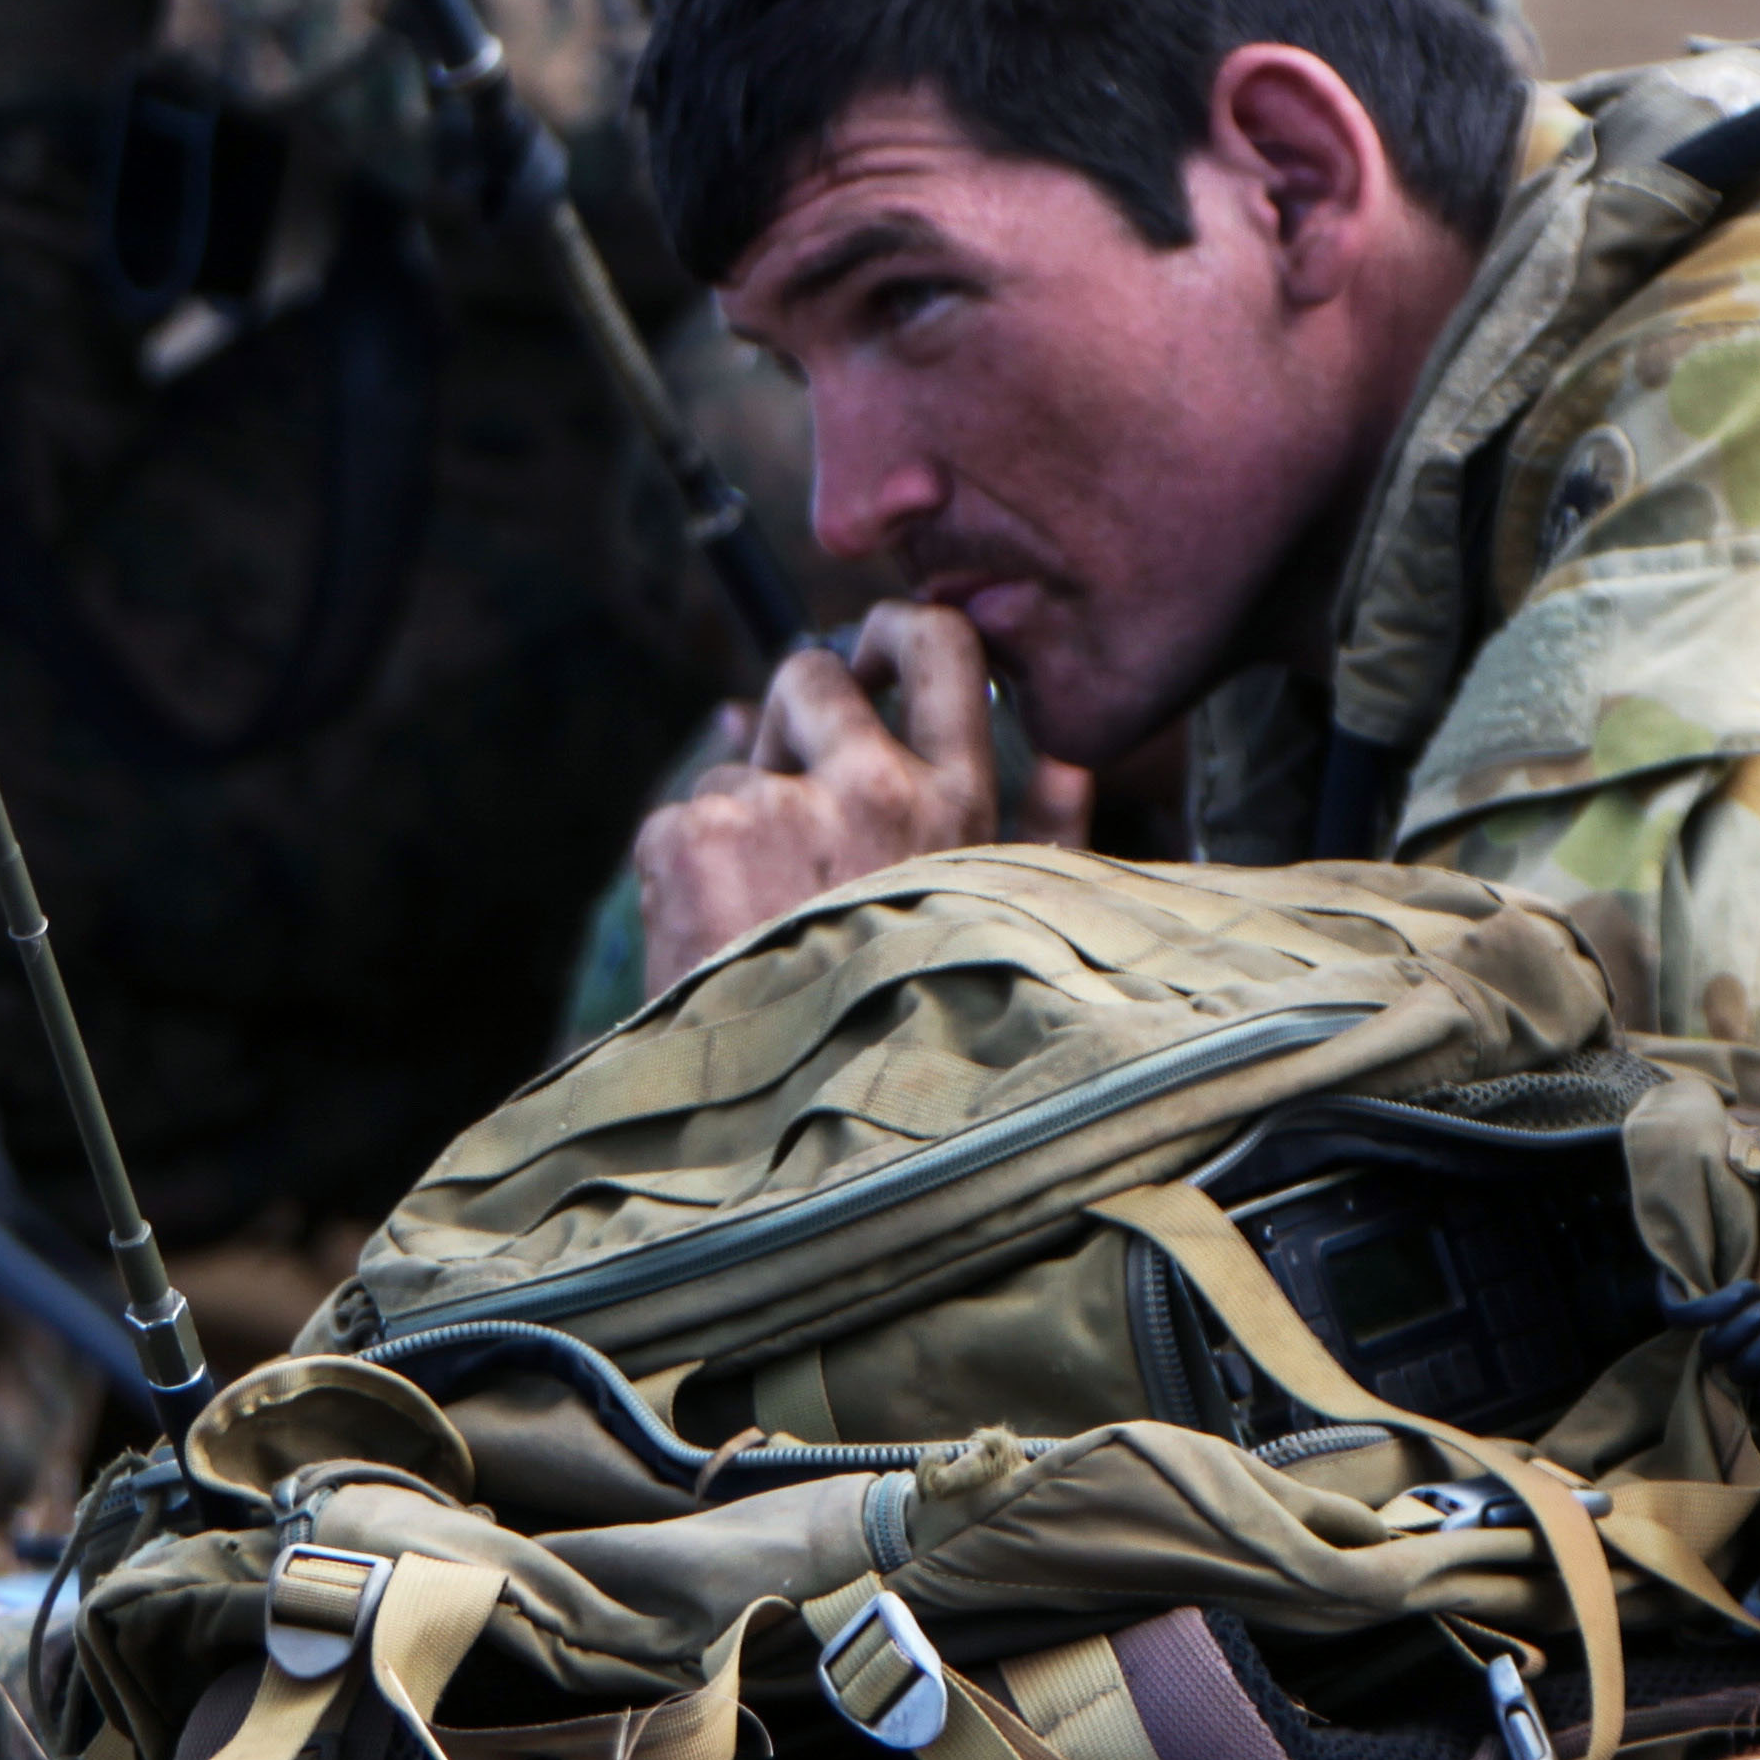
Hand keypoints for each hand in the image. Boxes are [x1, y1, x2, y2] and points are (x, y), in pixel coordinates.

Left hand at [629, 602, 1096, 994]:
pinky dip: (688, 867)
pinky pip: (683, 815)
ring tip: (761, 913)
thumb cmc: (904, 1030)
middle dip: (792, 716)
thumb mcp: (1002, 935)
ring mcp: (771, 803)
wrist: (781, 1128)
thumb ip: (1045, 841)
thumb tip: (1076, 762)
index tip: (878, 654)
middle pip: (811, 673)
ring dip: (743, 818)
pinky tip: (716, 937)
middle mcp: (869, 785)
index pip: (944, 648)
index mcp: (954, 804)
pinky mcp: (691, 832)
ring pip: (738, 766)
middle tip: (790, 783)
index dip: (900, 630)